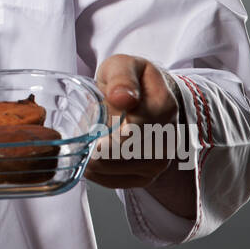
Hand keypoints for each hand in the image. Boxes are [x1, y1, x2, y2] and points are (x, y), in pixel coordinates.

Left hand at [85, 53, 180, 189]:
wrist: (144, 97)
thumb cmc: (128, 81)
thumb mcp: (123, 66)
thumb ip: (122, 78)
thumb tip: (123, 98)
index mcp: (164, 107)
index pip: (133, 129)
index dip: (106, 131)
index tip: (91, 125)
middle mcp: (168, 137)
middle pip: (123, 152)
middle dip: (95, 145)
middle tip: (81, 135)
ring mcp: (160, 160)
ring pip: (117, 170)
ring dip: (92, 160)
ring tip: (84, 144)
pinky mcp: (148, 176)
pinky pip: (116, 182)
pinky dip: (96, 173)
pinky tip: (91, 159)